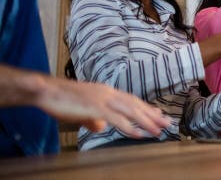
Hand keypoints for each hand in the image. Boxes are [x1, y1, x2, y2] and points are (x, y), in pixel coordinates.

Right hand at [35, 77, 168, 137]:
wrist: (47, 91)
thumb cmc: (62, 101)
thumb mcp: (81, 112)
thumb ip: (93, 119)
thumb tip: (101, 127)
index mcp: (106, 92)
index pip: (131, 100)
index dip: (146, 108)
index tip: (159, 114)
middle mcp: (108, 93)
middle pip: (136, 104)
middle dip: (152, 114)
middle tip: (167, 123)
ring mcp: (102, 99)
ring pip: (130, 111)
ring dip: (146, 121)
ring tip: (158, 131)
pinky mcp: (95, 108)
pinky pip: (116, 119)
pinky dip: (129, 127)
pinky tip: (138, 134)